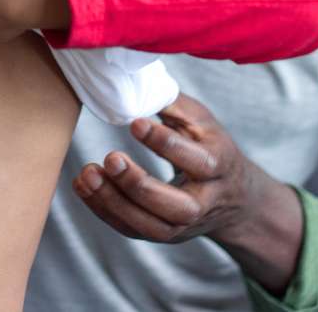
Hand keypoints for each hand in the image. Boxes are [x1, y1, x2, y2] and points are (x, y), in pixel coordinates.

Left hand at [72, 93, 304, 294]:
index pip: (194, 160)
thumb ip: (172, 105)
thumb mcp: (201, 121)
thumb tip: (137, 82)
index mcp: (218, 166)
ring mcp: (183, 225)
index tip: (134, 123)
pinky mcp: (163, 234)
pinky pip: (131, 230)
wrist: (233, 197)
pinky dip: (104, 210)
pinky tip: (84, 186)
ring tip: (87, 174)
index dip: (164, 143)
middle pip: (176, 206)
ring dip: (114, 202)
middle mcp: (203, 202)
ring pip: (150, 225)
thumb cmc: (210, 147)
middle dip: (139, 185)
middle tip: (110, 157)